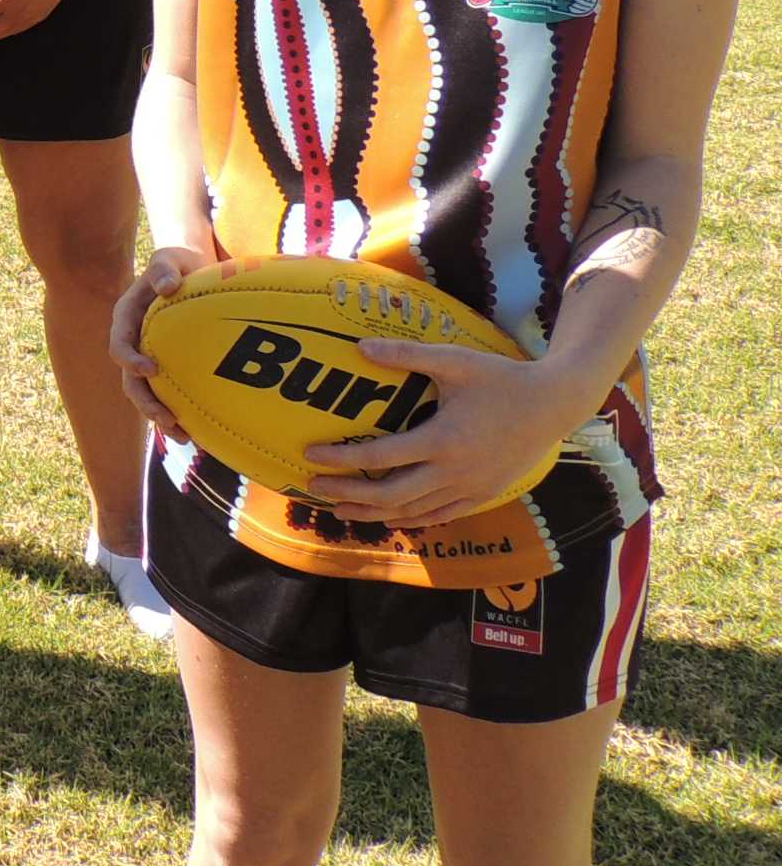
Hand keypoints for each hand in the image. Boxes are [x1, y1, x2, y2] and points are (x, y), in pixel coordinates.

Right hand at [111, 246, 210, 446]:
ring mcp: (148, 357)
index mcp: (126, 318)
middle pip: (130, 380)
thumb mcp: (169, 258)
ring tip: (185, 437)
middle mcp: (134, 342)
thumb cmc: (177, 264)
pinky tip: (196, 434)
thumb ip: (164, 268)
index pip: (119, 343)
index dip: (130, 360)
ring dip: (161, 417)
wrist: (189, 272)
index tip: (153, 369)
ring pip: (146, 394)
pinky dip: (178, 416)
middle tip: (168, 418)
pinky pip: (167, 395)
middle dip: (146, 402)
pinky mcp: (166, 368)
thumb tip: (166, 285)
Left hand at [297, 338, 577, 526]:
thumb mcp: (454, 360)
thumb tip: (359, 346)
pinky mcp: (484, 495)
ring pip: (414, 512)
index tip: (310, 457)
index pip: (380, 457)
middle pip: (391, 494)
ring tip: (341, 510)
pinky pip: (442, 515)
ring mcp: (471, 489)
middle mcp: (455, 472)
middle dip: (349, 494)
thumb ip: (406, 355)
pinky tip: (390, 518)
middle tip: (315, 488)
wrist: (555, 405)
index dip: (341, 459)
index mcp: (443, 440)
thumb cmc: (501, 378)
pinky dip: (412, 519)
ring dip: (374, 513)